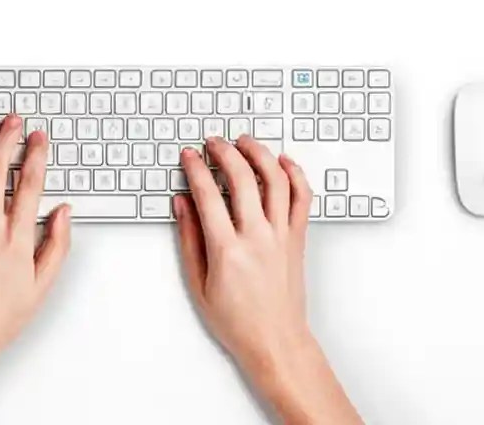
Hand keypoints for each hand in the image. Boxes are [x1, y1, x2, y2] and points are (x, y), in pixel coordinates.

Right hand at [174, 136, 361, 424]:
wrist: (276, 340)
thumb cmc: (237, 320)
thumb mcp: (199, 284)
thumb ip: (190, 239)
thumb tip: (182, 204)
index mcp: (227, 251)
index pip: (208, 195)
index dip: (195, 168)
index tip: (189, 155)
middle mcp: (257, 238)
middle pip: (242, 178)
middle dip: (225, 152)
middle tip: (213, 142)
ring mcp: (281, 235)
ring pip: (275, 180)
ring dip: (259, 153)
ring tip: (245, 142)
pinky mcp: (297, 238)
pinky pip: (302, 197)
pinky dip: (294, 173)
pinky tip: (282, 161)